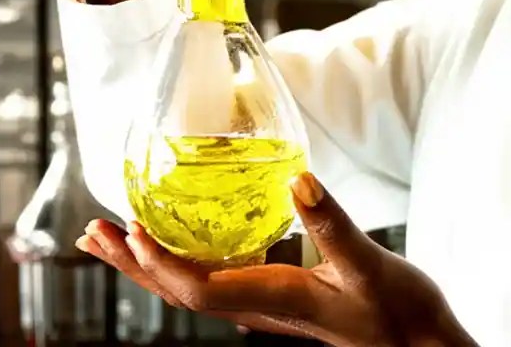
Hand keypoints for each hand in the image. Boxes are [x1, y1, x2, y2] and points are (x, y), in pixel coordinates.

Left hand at [76, 173, 478, 346]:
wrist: (417, 342)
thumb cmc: (396, 310)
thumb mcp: (366, 262)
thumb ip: (331, 223)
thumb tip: (298, 180)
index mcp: (273, 297)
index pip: (197, 287)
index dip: (159, 261)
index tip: (131, 229)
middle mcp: (259, 305)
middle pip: (178, 290)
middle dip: (132, 262)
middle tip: (93, 232)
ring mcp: (265, 304)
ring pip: (190, 287)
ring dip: (148, 263)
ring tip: (113, 238)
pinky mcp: (277, 296)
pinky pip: (213, 281)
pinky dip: (182, 262)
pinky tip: (181, 246)